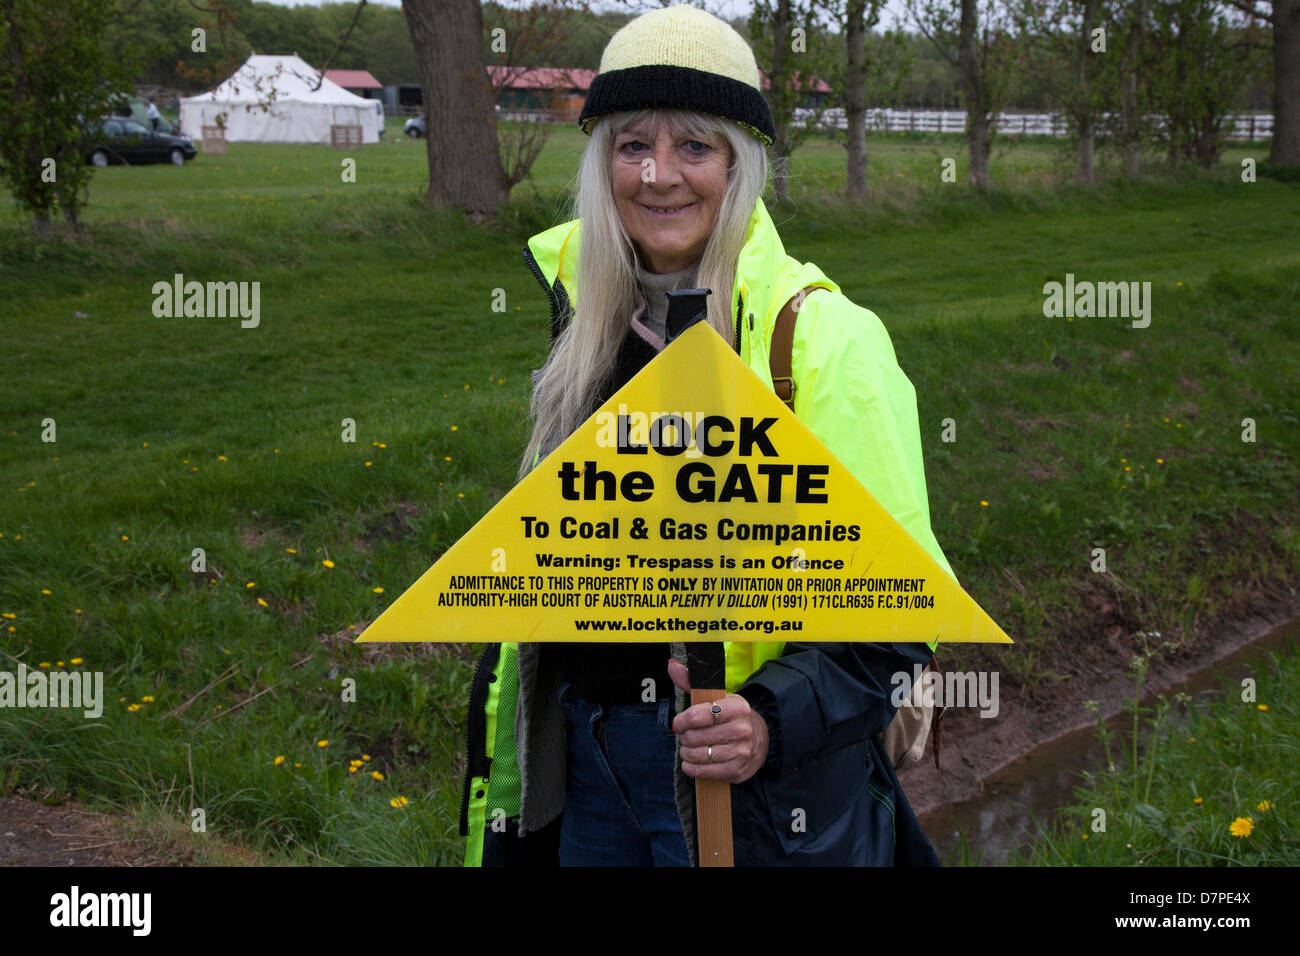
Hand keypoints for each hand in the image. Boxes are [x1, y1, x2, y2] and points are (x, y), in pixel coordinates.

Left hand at [667, 659, 768, 784]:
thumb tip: (672, 667)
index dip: (681, 720)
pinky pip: (704, 772)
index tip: (678, 723)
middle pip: (695, 737)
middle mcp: (742, 729)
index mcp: (737, 707)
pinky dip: (691, 768)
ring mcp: (741, 752)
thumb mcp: (716, 698)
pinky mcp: (737, 770)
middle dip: (684, 737)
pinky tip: (692, 762)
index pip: (698, 715)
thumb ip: (692, 683)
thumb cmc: (730, 717)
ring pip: (698, 755)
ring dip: (686, 753)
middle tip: (686, 736)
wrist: (760, 739)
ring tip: (689, 748)